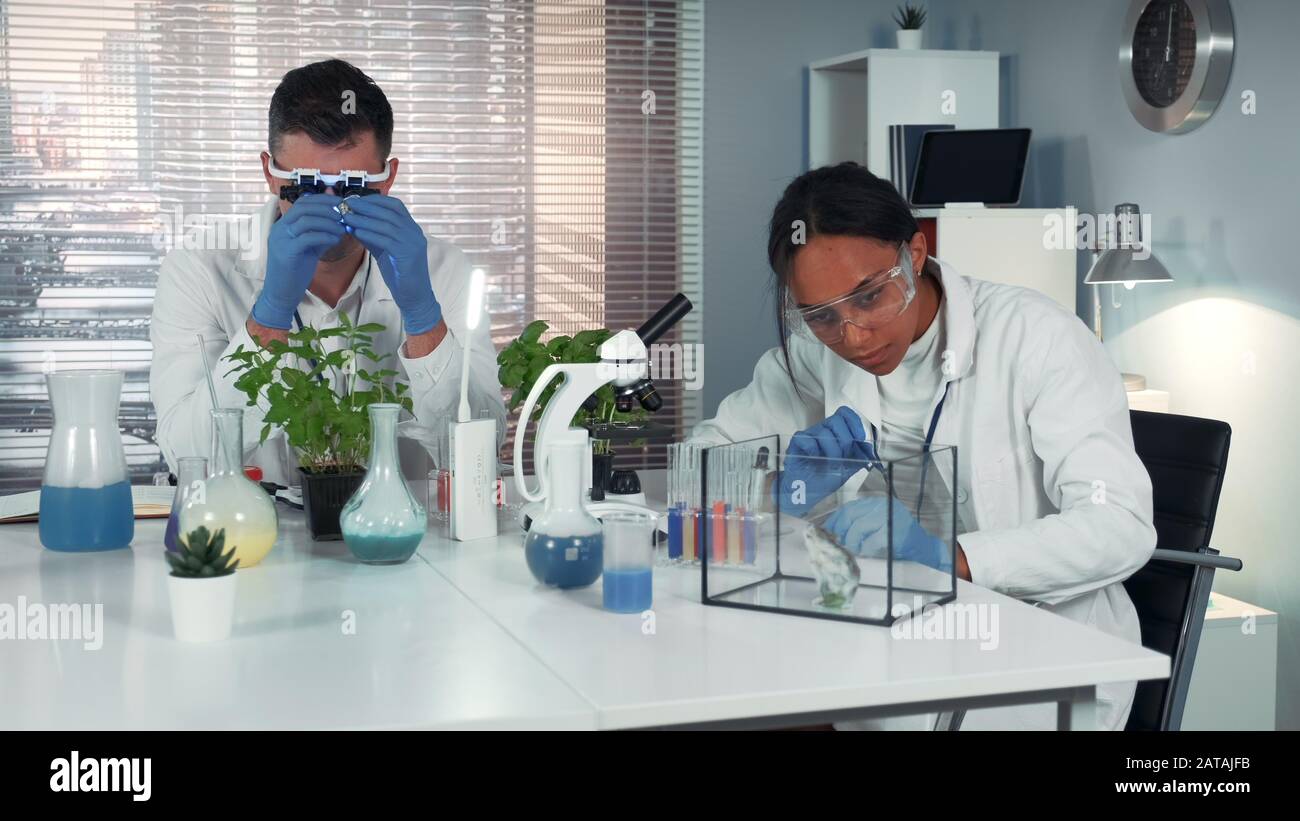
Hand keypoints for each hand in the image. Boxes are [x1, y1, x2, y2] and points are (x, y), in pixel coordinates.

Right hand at [252, 194, 346, 329]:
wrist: (282, 293)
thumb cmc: (297, 270)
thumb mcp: (310, 247)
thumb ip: (321, 231)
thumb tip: (339, 218)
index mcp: (284, 224)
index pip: (303, 202)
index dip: (323, 199)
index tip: (341, 203)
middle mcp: (280, 228)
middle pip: (304, 207)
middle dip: (327, 208)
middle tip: (344, 214)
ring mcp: (281, 239)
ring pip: (306, 220)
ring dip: (328, 222)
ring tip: (343, 228)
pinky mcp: (287, 252)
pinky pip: (308, 237)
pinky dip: (324, 236)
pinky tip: (336, 240)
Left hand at [340, 194, 441, 334]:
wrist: (414, 296)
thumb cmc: (399, 274)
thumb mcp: (385, 250)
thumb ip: (372, 236)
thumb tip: (352, 223)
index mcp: (411, 228)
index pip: (395, 205)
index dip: (375, 200)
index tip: (355, 199)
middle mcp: (414, 232)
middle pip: (389, 212)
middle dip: (366, 207)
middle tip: (346, 204)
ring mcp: (413, 243)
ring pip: (386, 225)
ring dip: (364, 219)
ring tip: (346, 217)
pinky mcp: (408, 255)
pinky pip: (386, 240)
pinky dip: (370, 234)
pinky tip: (356, 232)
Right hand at [775, 406, 877, 514]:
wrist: (808, 490)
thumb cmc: (826, 476)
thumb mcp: (849, 468)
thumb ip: (860, 457)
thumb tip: (870, 449)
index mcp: (836, 432)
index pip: (846, 414)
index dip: (855, 423)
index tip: (860, 438)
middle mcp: (823, 429)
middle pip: (837, 420)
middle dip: (845, 441)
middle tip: (843, 457)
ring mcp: (810, 435)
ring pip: (824, 432)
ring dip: (832, 451)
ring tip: (831, 464)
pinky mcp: (797, 442)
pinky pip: (806, 439)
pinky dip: (813, 450)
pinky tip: (814, 458)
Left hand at [823, 496, 950, 571]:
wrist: (923, 547)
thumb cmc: (897, 538)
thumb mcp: (876, 526)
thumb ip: (857, 524)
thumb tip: (834, 532)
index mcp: (877, 502)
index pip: (849, 507)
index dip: (835, 519)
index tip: (825, 530)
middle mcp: (883, 506)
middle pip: (851, 515)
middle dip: (840, 530)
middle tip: (837, 542)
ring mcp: (890, 517)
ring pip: (858, 527)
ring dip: (852, 541)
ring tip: (855, 549)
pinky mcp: (895, 533)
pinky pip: (871, 541)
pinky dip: (866, 548)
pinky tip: (867, 552)